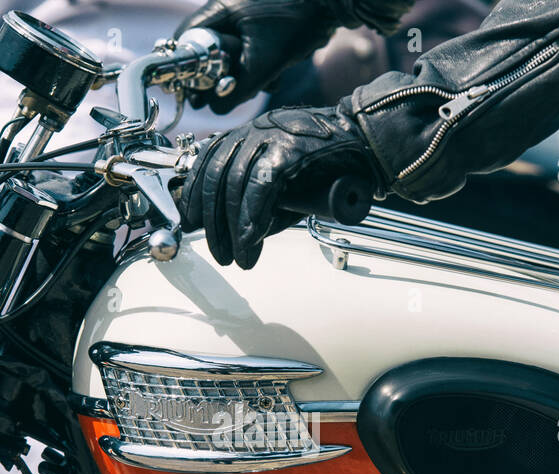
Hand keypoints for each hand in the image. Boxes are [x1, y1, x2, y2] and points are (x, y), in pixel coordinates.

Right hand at [177, 0, 340, 113]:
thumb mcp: (264, 62)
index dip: (190, 70)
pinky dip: (260, 66)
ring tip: (265, 81)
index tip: (199, 91)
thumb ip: (237, 89)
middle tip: (231, 92)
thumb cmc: (298, 22)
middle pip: (209, 51)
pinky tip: (276, 75)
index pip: (187, 41)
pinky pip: (251, 51)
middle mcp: (228, 9)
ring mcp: (246, 15)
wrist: (334, 3)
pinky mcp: (264, 24)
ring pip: (232, 55)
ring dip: (245, 75)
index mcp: (219, 9)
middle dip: (221, 75)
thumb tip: (215, 108)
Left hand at [178, 102, 383, 268]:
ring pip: (235, 184)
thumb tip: (238, 233)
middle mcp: (254, 131)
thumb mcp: (285, 181)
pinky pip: (261, 186)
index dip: (194, 195)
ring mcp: (270, 136)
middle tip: (220, 253)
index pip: (207, 162)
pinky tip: (251, 239)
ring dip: (234, 228)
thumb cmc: (330, 164)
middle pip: (217, 177)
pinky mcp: (289, 148)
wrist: (368, 143)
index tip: (190, 223)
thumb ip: (260, 200)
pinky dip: (252, 216)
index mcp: (248, 134)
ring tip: (238, 256)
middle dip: (213, 222)